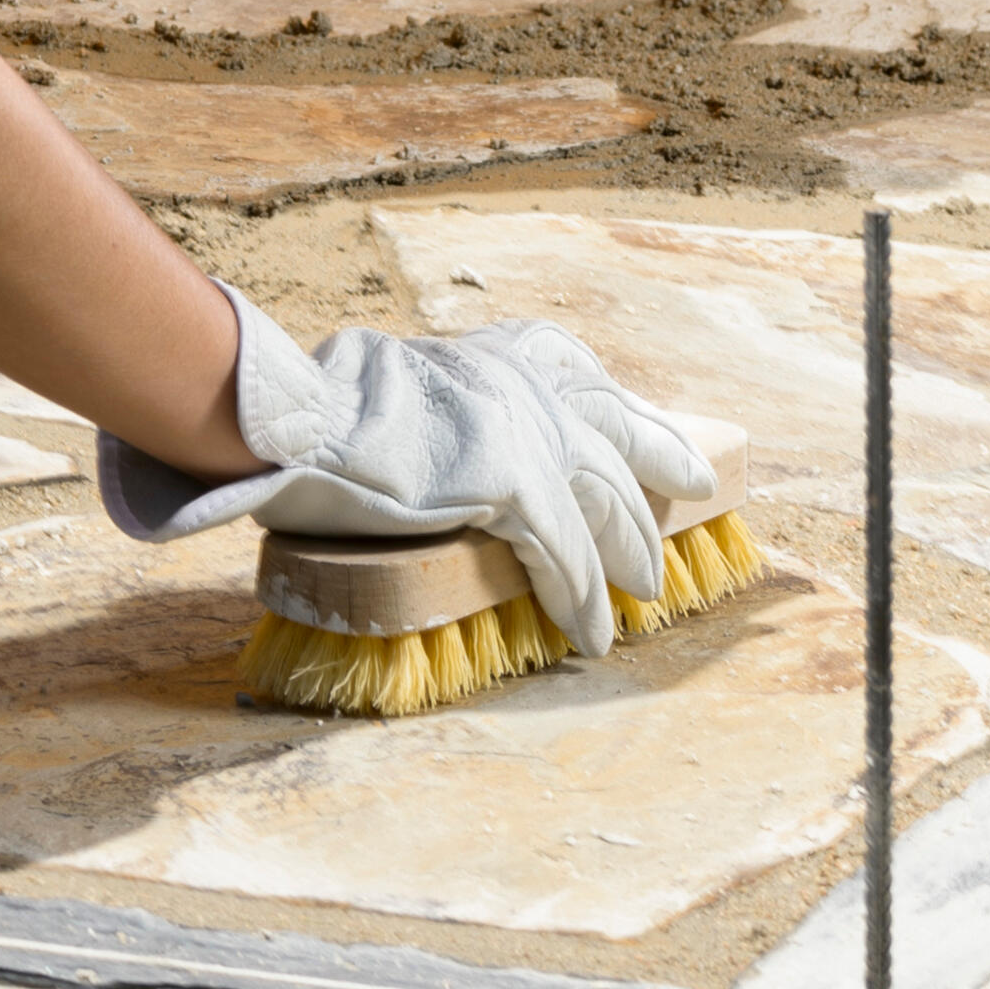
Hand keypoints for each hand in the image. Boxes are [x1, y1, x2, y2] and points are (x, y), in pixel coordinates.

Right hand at [100, 290, 722, 655]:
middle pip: (617, 436)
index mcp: (492, 354)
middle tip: (693, 487)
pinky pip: (568, 560)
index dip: (620, 407)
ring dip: (633, 551)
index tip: (644, 423)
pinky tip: (592, 634)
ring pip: (609, 504)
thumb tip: (415, 441)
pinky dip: (583, 601)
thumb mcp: (391, 383)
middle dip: (660, 464)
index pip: (577, 374)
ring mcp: (528, 434)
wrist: (296, 418)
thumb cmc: (316, 406)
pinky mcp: (518, 488)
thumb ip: (428, 407)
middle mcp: (526, 386)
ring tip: (648, 588)